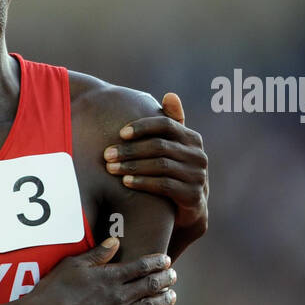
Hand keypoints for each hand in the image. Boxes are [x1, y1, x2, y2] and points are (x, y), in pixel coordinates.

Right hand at [0, 237, 175, 304]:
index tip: (166, 260)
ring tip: (172, 296)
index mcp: (110, 276)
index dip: (157, 262)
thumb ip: (97, 254)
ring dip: (165, 300)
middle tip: (173, 276)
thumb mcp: (72, 265)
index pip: (142, 266)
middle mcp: (118, 296)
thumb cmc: (53, 290)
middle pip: (151, 285)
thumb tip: (115, 242)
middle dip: (166, 279)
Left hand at [104, 93, 208, 256]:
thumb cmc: (173, 172)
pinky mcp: (192, 195)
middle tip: (107, 154)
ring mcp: (197, 175)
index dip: (142, 127)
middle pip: (159, 146)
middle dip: (130, 150)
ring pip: (161, 165)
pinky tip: (126, 182)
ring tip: (111, 168)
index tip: (120, 133)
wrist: (188, 209)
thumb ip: (170, 124)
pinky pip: (164, 185)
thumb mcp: (173, 148)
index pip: (166, 124)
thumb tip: (170, 95)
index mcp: (192, 138)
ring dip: (132, 166)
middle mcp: (198, 155)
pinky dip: (143, 182)